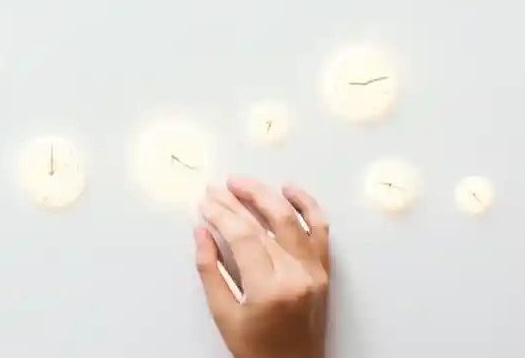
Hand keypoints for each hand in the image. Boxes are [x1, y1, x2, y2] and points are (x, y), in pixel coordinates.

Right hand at [195, 178, 329, 357]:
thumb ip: (209, 270)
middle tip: (217, 189)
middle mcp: (297, 276)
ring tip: (243, 183)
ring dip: (266, 196)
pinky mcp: (323, 272)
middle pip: (264, 225)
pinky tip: (289, 190)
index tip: (205, 203)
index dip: (221, 214)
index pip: (244, 237)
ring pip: (292, 220)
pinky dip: (307, 206)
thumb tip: (201, 231)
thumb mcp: (223, 315)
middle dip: (237, 201)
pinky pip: (320, 230)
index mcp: (269, 290)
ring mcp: (314, 272)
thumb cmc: (257, 350)